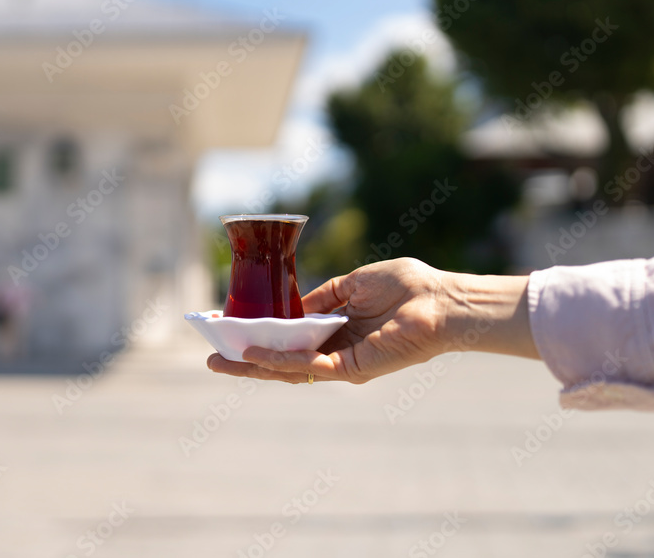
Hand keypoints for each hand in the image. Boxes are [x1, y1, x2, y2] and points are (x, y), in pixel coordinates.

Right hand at [206, 258, 533, 384]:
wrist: (440, 300)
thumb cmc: (406, 287)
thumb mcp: (352, 284)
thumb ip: (322, 297)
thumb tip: (292, 306)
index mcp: (336, 330)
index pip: (290, 339)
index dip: (261, 335)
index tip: (230, 329)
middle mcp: (335, 350)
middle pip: (282, 360)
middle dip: (246, 358)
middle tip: (212, 354)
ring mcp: (342, 362)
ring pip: (288, 369)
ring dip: (253, 365)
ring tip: (221, 359)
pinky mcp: (351, 369)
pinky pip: (307, 367)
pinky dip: (278, 361)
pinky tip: (253, 355)